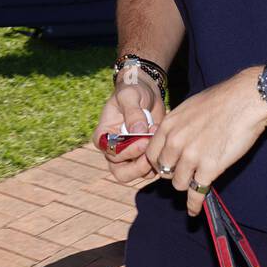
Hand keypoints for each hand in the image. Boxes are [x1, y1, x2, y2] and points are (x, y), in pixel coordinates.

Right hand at [92, 69, 165, 183]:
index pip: (110, 151)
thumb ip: (133, 113)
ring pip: (136, 174)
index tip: (142, 140)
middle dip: (138, 167)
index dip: (126, 151)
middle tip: (151, 152)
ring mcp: (129, 156)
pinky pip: (150, 170)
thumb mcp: (130, 96)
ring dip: (150, 163)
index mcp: (104, 135)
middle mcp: (114, 150)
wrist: (146, 92)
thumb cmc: (133, 91)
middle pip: (120, 172)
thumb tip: (138, 131)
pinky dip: (158, 161)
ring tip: (158, 139)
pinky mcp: (143, 157)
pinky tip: (162, 141)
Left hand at [142, 66, 266, 216]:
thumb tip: (172, 139)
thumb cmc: (221, 101)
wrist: (246, 100)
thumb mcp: (189, 108)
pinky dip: (194, 204)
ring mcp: (192, 156)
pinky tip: (194, 209)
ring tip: (196, 181)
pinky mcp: (210, 168)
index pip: (151, 155)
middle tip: (185, 173)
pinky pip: (196, 194)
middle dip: (173, 174)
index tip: (168, 167)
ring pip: (178, 184)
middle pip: (164, 172)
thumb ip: (177, 126)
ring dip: (187, 185)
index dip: (159, 164)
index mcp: (169, 126)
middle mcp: (176, 142)